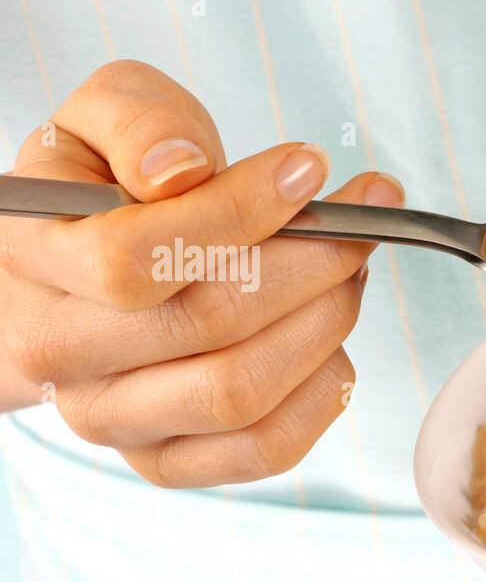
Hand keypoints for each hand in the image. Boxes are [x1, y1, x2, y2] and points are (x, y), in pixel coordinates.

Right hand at [0, 60, 403, 486]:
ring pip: (240, 391)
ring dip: (323, 324)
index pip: (134, 255)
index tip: (308, 167)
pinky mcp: (168, 462)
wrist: (76, 276)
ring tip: (347, 274)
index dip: (240, 210)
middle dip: (309, 264)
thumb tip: (181, 172)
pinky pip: (265, 449)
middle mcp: (60, 354)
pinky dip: (323, 392)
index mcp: (33, 259)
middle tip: (355, 225)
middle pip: (207, 324)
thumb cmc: (102, 191)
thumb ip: (137, 121)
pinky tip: (332, 338)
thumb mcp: (102, 119)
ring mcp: (113, 420)